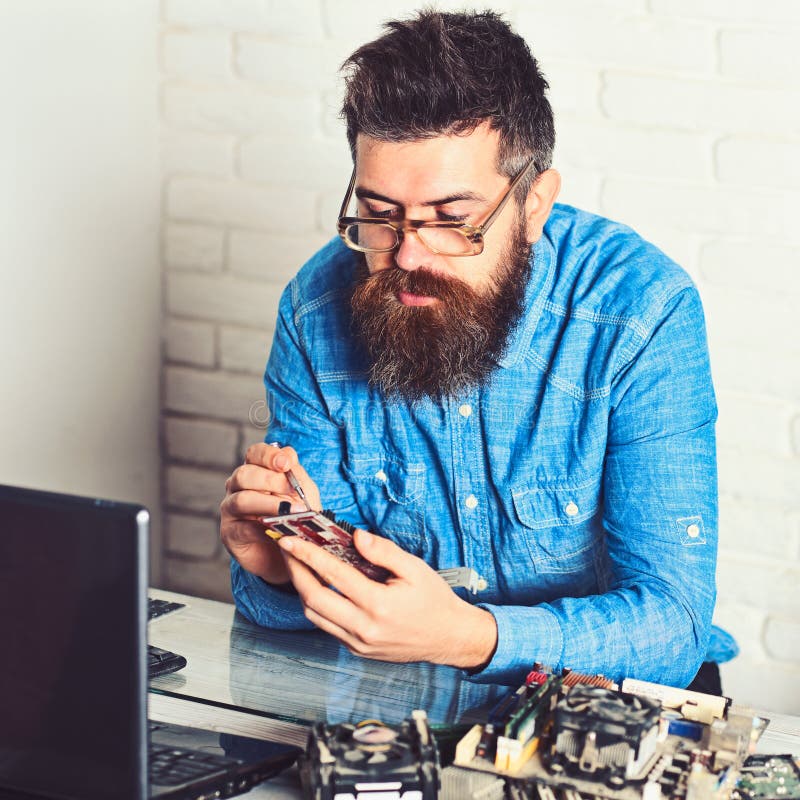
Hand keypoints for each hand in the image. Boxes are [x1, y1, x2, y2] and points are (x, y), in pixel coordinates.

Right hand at [220, 443, 320, 585]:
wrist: (289, 551)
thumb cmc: (295, 516)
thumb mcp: (302, 492)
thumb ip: (295, 474)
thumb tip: (288, 454)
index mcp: (256, 470)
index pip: (255, 453)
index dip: (269, 455)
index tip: (285, 464)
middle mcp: (238, 486)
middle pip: (245, 474)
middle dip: (270, 480)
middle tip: (291, 491)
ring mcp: (231, 508)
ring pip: (242, 499)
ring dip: (268, 504)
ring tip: (290, 511)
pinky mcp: (229, 532)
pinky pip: (242, 527)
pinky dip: (262, 528)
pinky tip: (277, 531)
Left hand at [278, 529, 497, 669]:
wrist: (449, 638)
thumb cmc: (433, 600)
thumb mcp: (415, 568)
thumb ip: (384, 551)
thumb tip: (356, 536)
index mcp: (379, 604)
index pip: (333, 574)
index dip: (308, 555)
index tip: (291, 540)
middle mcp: (364, 627)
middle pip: (313, 599)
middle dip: (295, 571)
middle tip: (287, 551)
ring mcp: (359, 643)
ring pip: (315, 616)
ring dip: (302, 590)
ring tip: (299, 567)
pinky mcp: (357, 650)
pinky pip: (327, 626)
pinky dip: (317, 605)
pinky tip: (319, 587)